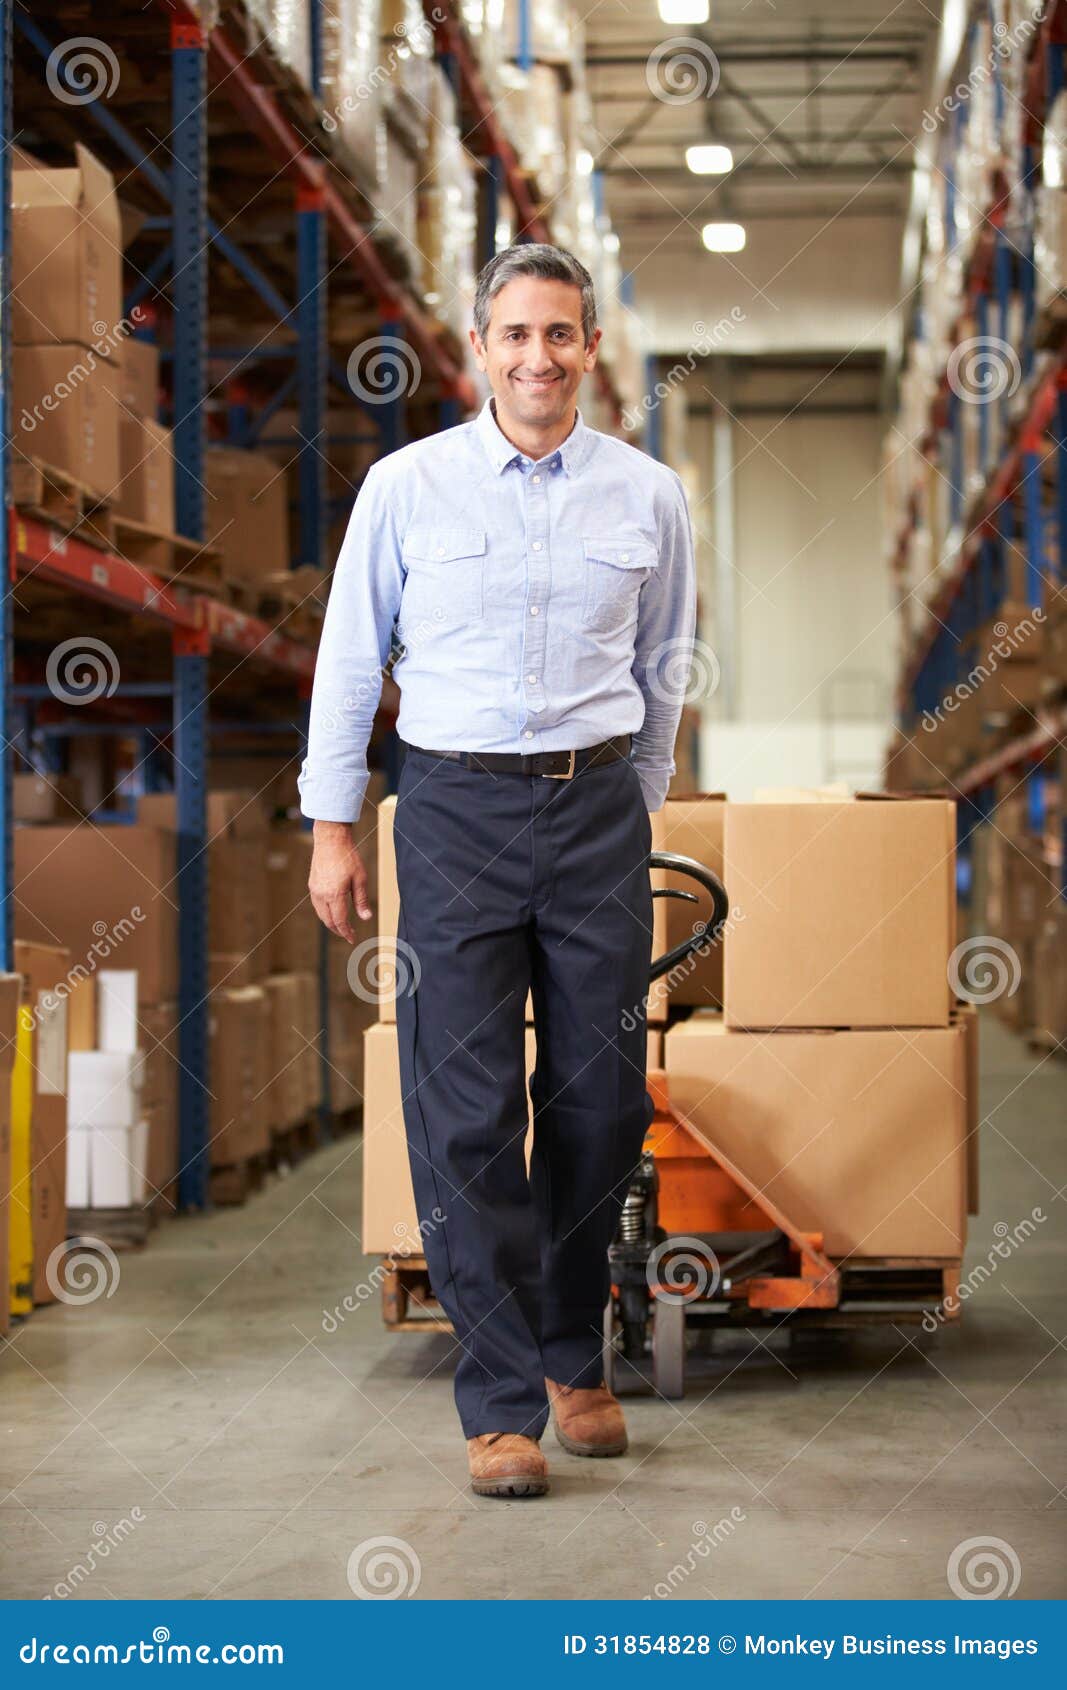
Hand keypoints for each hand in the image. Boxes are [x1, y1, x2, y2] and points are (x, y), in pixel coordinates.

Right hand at [308, 820, 371, 940]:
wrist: (331, 840)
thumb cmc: (348, 857)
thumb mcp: (360, 878)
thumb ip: (361, 900)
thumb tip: (366, 918)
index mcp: (334, 895)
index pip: (340, 921)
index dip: (346, 932)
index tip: (353, 939)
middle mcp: (321, 894)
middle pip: (328, 920)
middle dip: (338, 930)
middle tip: (348, 934)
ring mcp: (315, 889)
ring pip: (321, 913)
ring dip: (330, 922)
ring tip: (341, 925)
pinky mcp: (312, 884)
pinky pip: (317, 904)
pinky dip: (324, 912)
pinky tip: (332, 911)